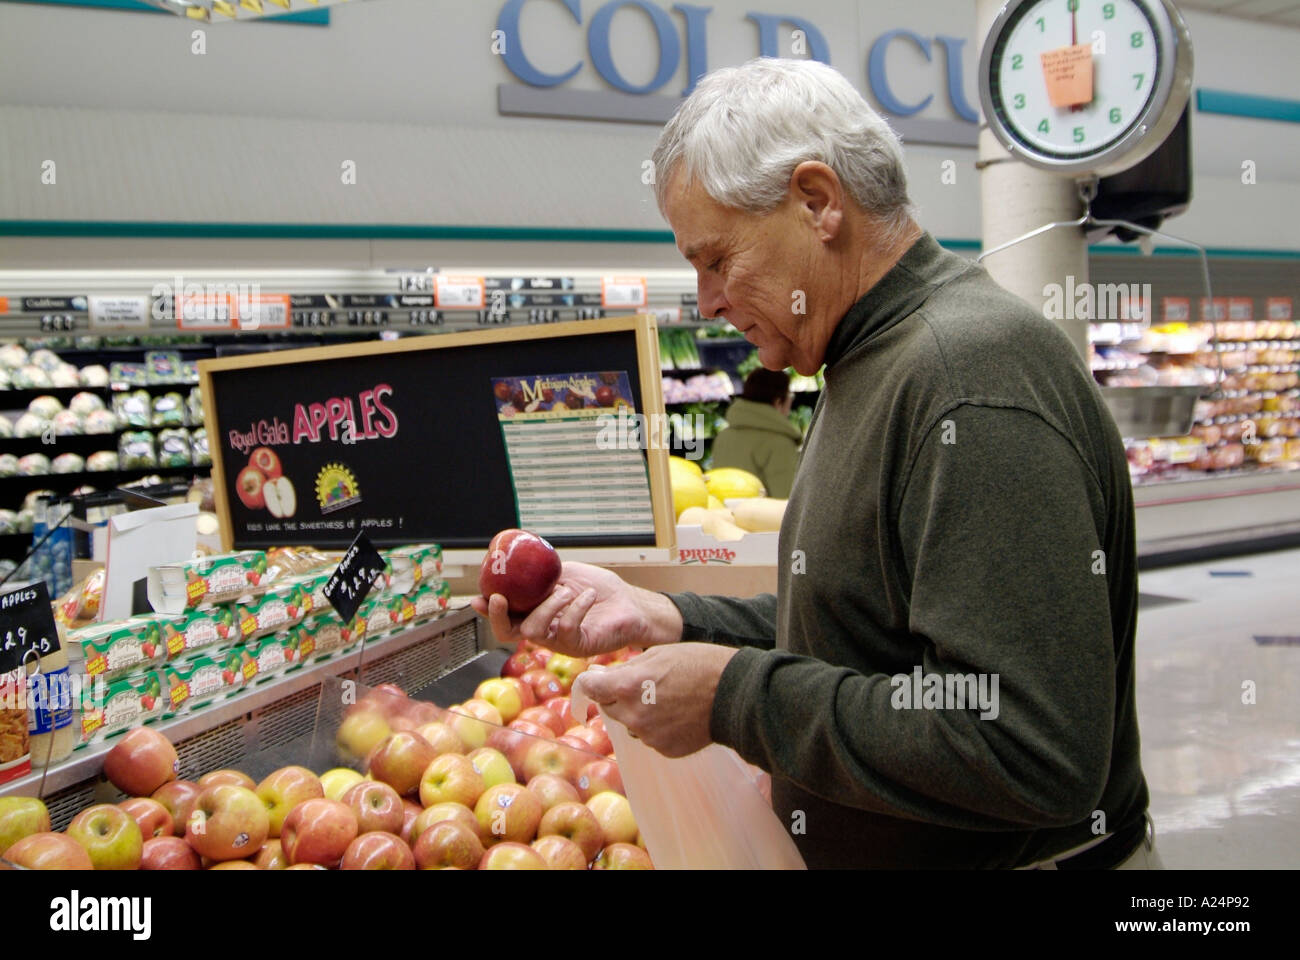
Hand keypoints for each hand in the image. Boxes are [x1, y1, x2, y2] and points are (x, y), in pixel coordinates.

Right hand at [470, 561, 681, 659]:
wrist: (630, 604)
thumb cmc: (599, 589)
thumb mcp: (565, 574)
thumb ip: (542, 573)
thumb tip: (517, 561)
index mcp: (536, 613)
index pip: (506, 617)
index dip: (489, 610)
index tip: (477, 598)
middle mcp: (543, 630)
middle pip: (508, 633)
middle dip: (500, 617)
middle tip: (502, 599)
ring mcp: (559, 641)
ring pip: (534, 632)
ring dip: (547, 606)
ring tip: (565, 590)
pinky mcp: (578, 646)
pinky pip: (566, 629)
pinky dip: (576, 607)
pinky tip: (588, 596)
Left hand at [574, 643, 738, 757]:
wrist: (734, 693)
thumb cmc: (697, 664)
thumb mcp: (657, 655)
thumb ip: (623, 669)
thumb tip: (595, 676)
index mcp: (628, 687)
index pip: (590, 689)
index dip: (591, 683)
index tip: (596, 681)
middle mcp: (634, 715)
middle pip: (609, 707)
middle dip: (618, 696)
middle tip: (644, 684)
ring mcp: (649, 736)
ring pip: (631, 724)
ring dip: (639, 713)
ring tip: (668, 698)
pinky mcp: (664, 749)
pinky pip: (650, 737)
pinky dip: (657, 727)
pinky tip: (678, 714)